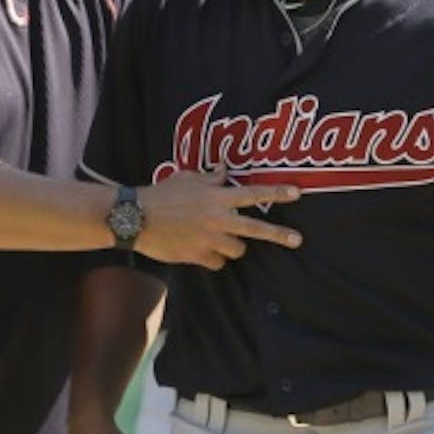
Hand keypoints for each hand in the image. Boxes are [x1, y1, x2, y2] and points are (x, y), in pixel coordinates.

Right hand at [135, 167, 300, 268]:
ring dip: (232, 246)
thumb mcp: (187, 178)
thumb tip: (225, 169)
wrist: (136, 217)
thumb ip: (210, 177)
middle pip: (256, 228)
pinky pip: (217, 263)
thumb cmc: (161, 194)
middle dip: (279, 234)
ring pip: (237, 250)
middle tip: (297, 239)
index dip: (277, 193)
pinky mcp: (197, 256)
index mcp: (217, 197)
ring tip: (218, 239)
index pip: (254, 193)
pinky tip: (202, 250)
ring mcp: (209, 239)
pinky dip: (213, 259)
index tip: (297, 192)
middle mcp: (218, 219)